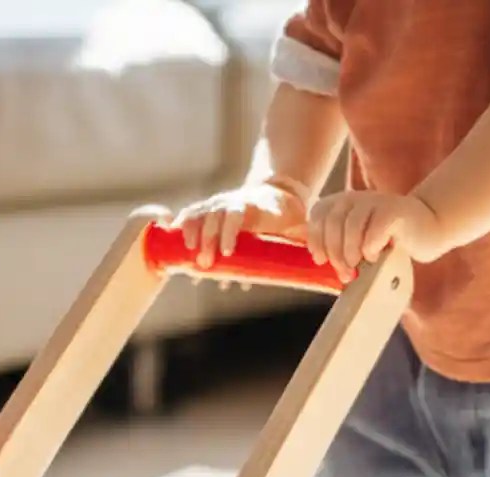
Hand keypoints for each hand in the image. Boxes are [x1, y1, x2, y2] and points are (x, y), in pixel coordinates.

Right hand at [171, 182, 307, 268]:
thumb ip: (300, 244)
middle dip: (207, 241)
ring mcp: (219, 203)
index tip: (227, 253)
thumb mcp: (296, 226)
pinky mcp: (210, 209)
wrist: (279, 195)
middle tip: (205, 264)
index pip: (235, 215)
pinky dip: (181, 225)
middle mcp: (232, 201)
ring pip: (199, 215)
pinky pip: (191, 214)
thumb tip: (316, 267)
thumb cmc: (289, 216)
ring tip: (188, 258)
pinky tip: (173, 241)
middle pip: (213, 217)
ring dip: (191, 236)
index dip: (229, 233)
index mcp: (252, 205)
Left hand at [307, 191, 444, 280]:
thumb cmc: (391, 240)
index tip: (322, 260)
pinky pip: (375, 228)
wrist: (428, 229)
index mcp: (344, 202)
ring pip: (351, 224)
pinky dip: (370, 246)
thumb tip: (318, 261)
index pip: (318, 215)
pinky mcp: (396, 212)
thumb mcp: (358, 241)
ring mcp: (377, 202)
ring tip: (357, 266)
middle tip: (344, 272)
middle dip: (334, 252)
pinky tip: (375, 256)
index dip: (316, 239)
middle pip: (332, 221)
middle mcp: (358, 198)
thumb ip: (337, 245)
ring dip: (350, 251)